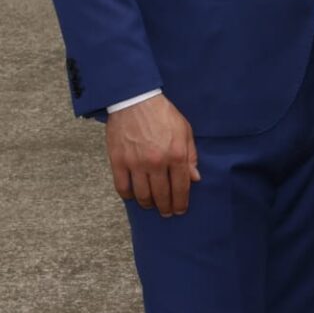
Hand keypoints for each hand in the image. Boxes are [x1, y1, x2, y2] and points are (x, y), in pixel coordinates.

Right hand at [106, 94, 200, 216]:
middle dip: (166, 207)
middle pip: (162, 195)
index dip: (181, 202)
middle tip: (166, 212)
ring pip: (142, 195)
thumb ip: (191, 155)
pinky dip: (128, 196)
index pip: (181, 187)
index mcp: (176, 155)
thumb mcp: (185, 130)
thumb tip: (195, 178)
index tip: (180, 209)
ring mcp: (136, 163)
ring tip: (152, 206)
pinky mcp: (118, 161)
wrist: (135, 99)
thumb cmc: (163, 114)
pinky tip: (133, 196)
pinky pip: (123, 187)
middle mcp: (157, 162)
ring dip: (148, 204)